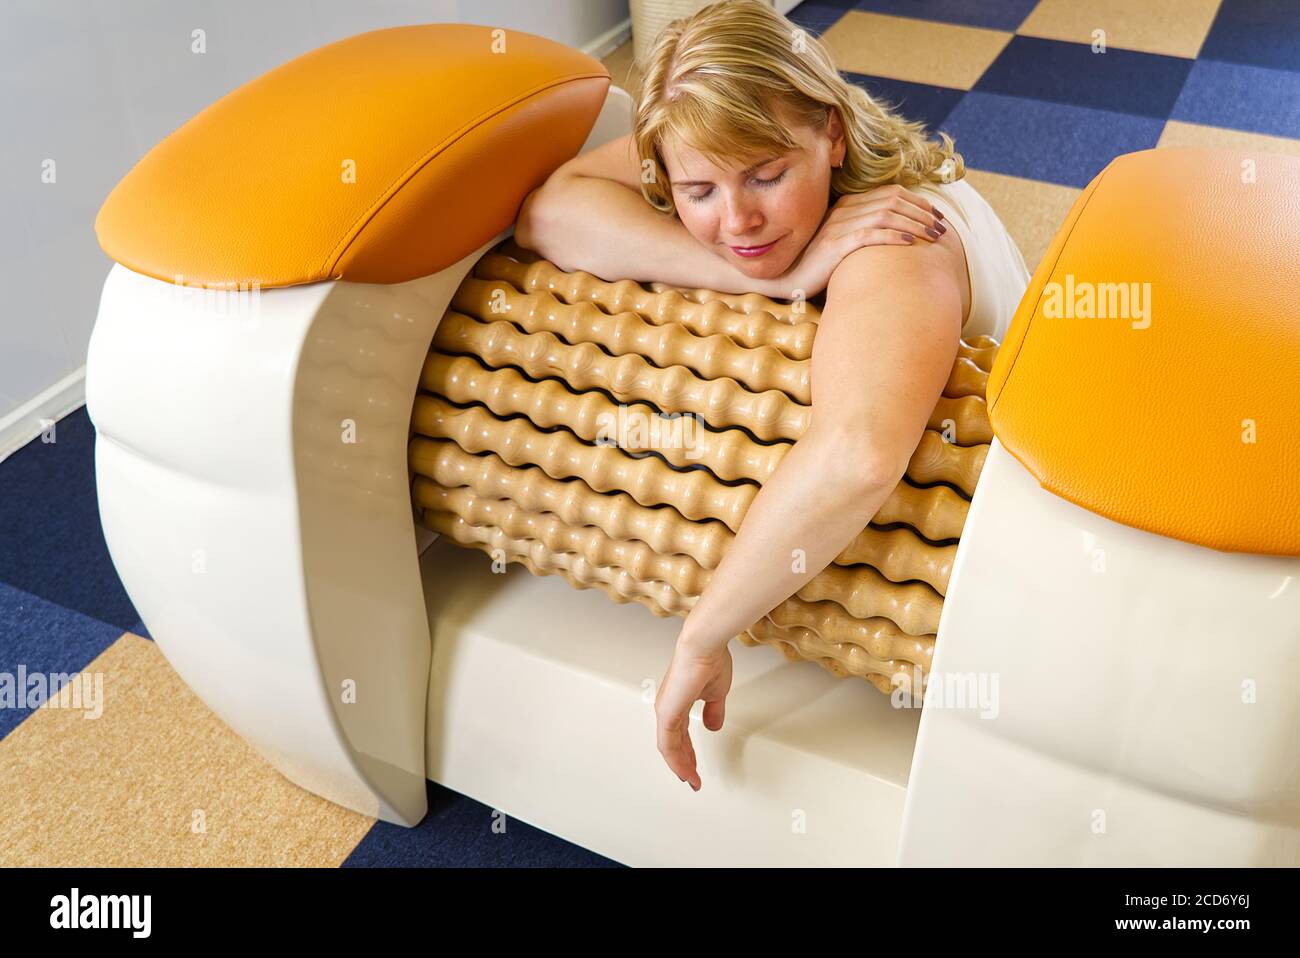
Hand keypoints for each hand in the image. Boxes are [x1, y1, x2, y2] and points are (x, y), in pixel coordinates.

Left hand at [654, 633, 733, 790]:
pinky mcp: (667, 713)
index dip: (688, 752)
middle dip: (684, 763)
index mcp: (678, 702)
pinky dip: (676, 760)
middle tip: (692, 779)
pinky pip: (668, 744)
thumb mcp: (716, 693)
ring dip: (680, 766)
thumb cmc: (710, 661)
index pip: (680, 734)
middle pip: (673, 744)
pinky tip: (685, 770)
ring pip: (669, 747)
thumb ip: (713, 711)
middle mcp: (668, 707)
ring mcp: (666, 710)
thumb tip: (713, 726)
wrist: (704, 646)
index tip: (695, 767)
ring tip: (691, 780)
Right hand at [783, 184, 946, 296]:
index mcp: (847, 205)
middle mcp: (843, 211)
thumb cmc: (818, 265)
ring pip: (886, 216)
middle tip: (942, 228)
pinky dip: (893, 237)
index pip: (891, 193)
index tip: (937, 216)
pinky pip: (870, 235)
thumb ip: (866, 232)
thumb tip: (900, 236)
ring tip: (933, 236)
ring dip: (914, 225)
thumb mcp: (844, 243)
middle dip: (922, 213)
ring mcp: (838, 227)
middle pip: (893, 202)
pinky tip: (909, 244)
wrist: (786, 278)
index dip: (918, 202)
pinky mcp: (834, 246)